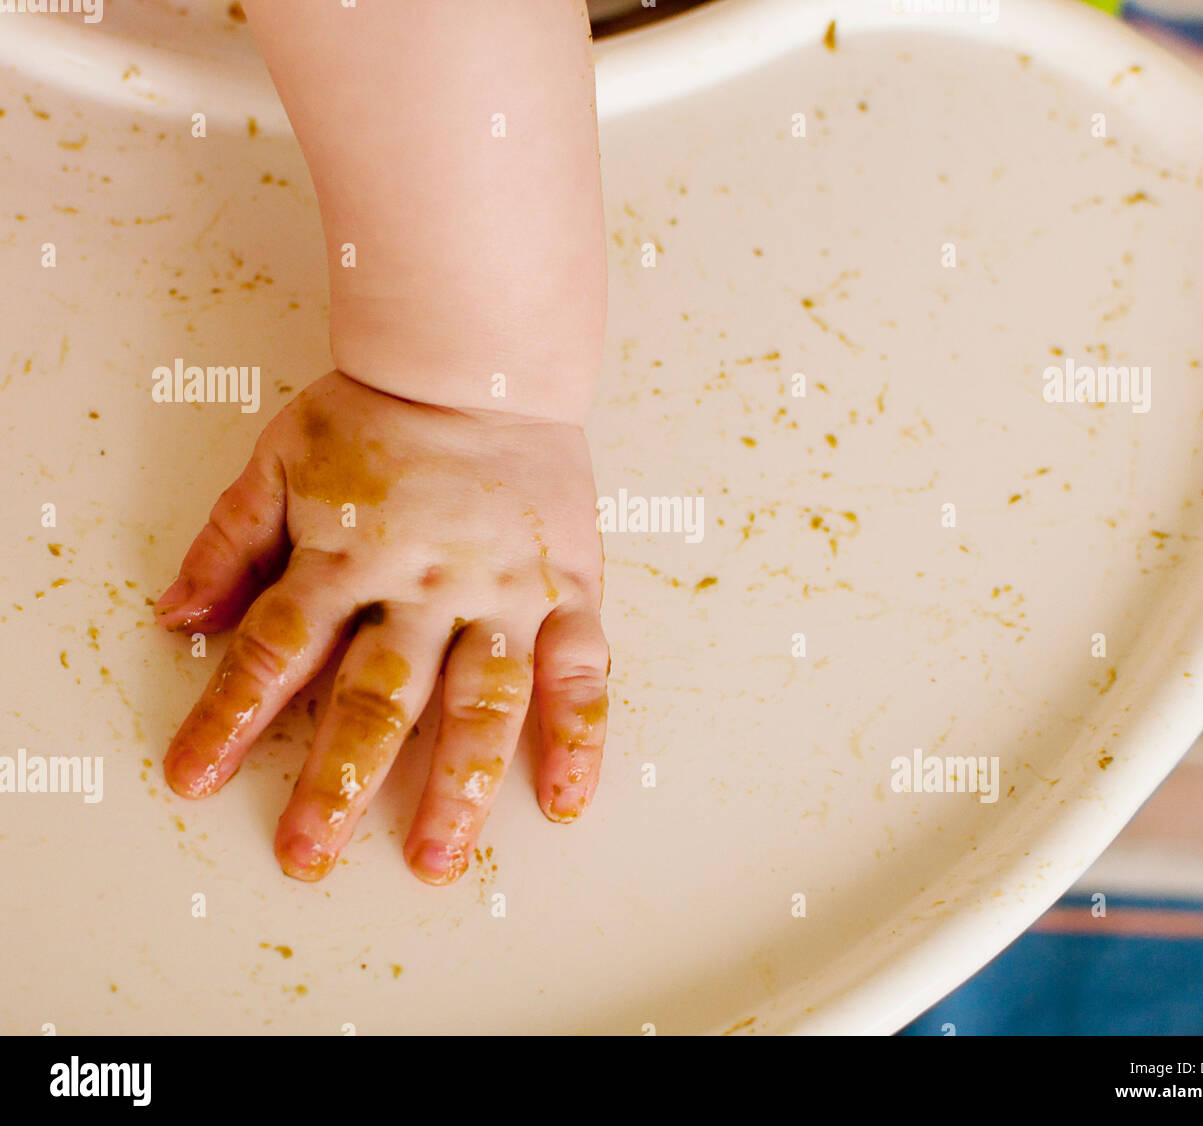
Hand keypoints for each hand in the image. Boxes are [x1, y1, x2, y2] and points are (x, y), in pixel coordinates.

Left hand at [156, 371, 608, 883]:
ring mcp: (503, 595)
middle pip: (378, 695)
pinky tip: (563, 798)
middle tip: (309, 854)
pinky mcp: (565, 594)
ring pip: (481, 702)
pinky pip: (579, 674)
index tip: (195, 779)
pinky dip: (577, 737)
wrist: (483, 363)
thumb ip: (231, 541)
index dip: (230, 718)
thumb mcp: (282, 460)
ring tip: (436, 858)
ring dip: (457, 785)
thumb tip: (179, 617)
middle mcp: (425, 586)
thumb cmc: (382, 414)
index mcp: (347, 554)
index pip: (278, 648)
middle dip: (339, 781)